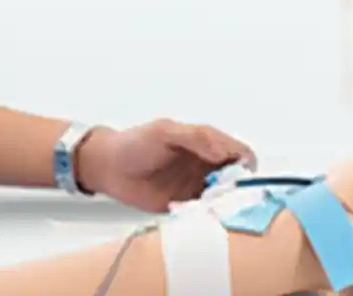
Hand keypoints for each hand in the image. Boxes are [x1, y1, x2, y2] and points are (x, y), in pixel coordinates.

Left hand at [76, 120, 255, 212]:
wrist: (106, 168)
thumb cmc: (133, 144)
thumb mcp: (163, 132)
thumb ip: (195, 138)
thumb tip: (224, 152)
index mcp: (206, 144)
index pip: (240, 154)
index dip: (246, 167)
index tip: (240, 180)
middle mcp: (207, 167)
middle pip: (239, 181)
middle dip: (240, 192)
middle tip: (227, 200)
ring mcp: (198, 188)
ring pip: (226, 200)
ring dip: (226, 207)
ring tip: (213, 210)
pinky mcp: (187, 207)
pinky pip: (207, 215)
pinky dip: (209, 219)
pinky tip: (199, 218)